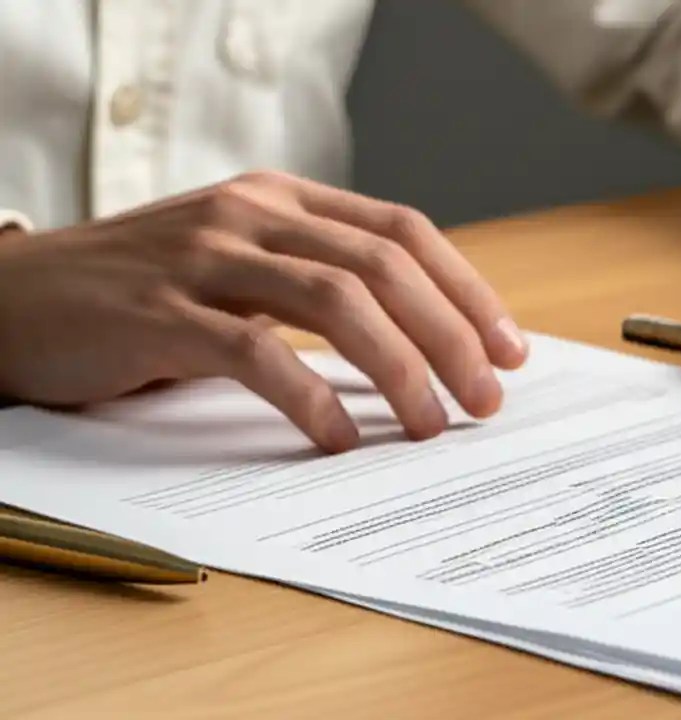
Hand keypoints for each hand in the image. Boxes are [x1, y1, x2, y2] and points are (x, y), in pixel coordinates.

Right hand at [0, 171, 527, 451]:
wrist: (17, 298)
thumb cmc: (143, 290)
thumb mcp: (241, 263)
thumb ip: (316, 280)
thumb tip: (421, 342)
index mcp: (283, 199)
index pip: (404, 231)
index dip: (467, 289)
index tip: (508, 348)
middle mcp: (253, 215)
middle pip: (386, 265)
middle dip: (452, 335)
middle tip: (487, 398)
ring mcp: (205, 258)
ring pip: (337, 301)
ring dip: (401, 368)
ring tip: (432, 423)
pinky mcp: (160, 313)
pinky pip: (257, 353)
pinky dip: (310, 399)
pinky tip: (340, 437)